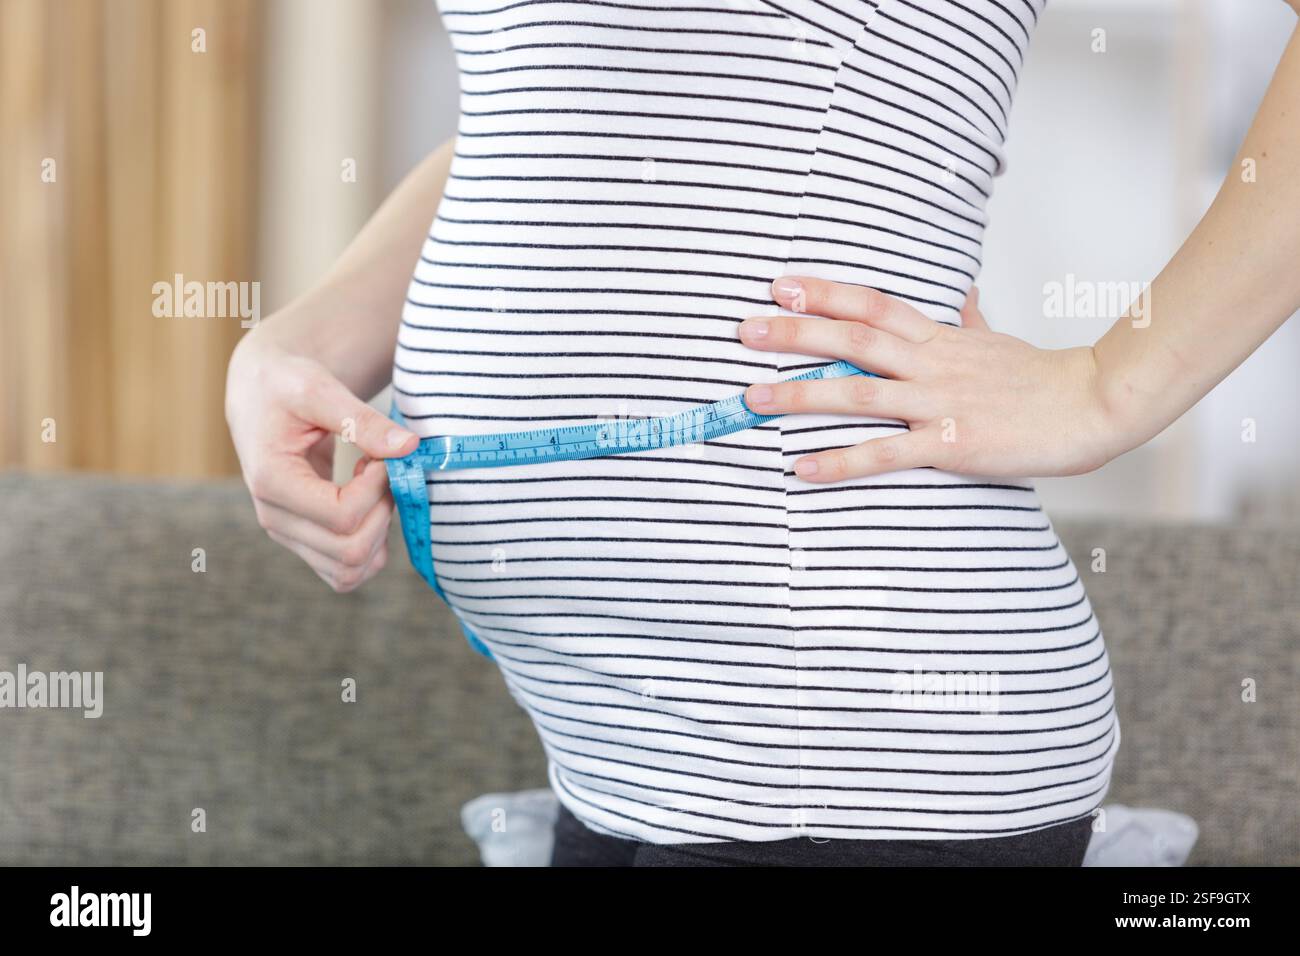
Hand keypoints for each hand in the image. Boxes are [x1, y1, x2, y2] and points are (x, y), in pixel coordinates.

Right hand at [225, 333, 417, 591]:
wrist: (261, 395)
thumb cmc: (285, 385)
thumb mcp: (319, 389)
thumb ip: (363, 421)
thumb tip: (409, 448)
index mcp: (272, 481)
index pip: (343, 516)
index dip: (377, 489)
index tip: (380, 455)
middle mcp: (274, 518)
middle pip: (350, 551)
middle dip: (382, 512)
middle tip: (382, 471)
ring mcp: (288, 535)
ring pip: (349, 571)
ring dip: (379, 533)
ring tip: (372, 488)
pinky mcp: (303, 540)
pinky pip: (346, 572)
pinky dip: (371, 546)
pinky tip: (367, 503)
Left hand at [740, 277, 1122, 482]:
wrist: (1091, 405)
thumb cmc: (1042, 378)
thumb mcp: (998, 341)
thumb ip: (972, 320)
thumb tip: (964, 294)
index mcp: (939, 337)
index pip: (873, 304)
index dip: (825, 292)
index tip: (781, 283)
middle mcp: (931, 363)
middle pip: (854, 338)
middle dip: (795, 333)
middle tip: (745, 330)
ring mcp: (939, 401)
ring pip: (859, 392)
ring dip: (803, 394)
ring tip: (754, 398)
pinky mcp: (950, 442)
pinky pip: (886, 453)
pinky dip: (842, 460)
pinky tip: (804, 466)